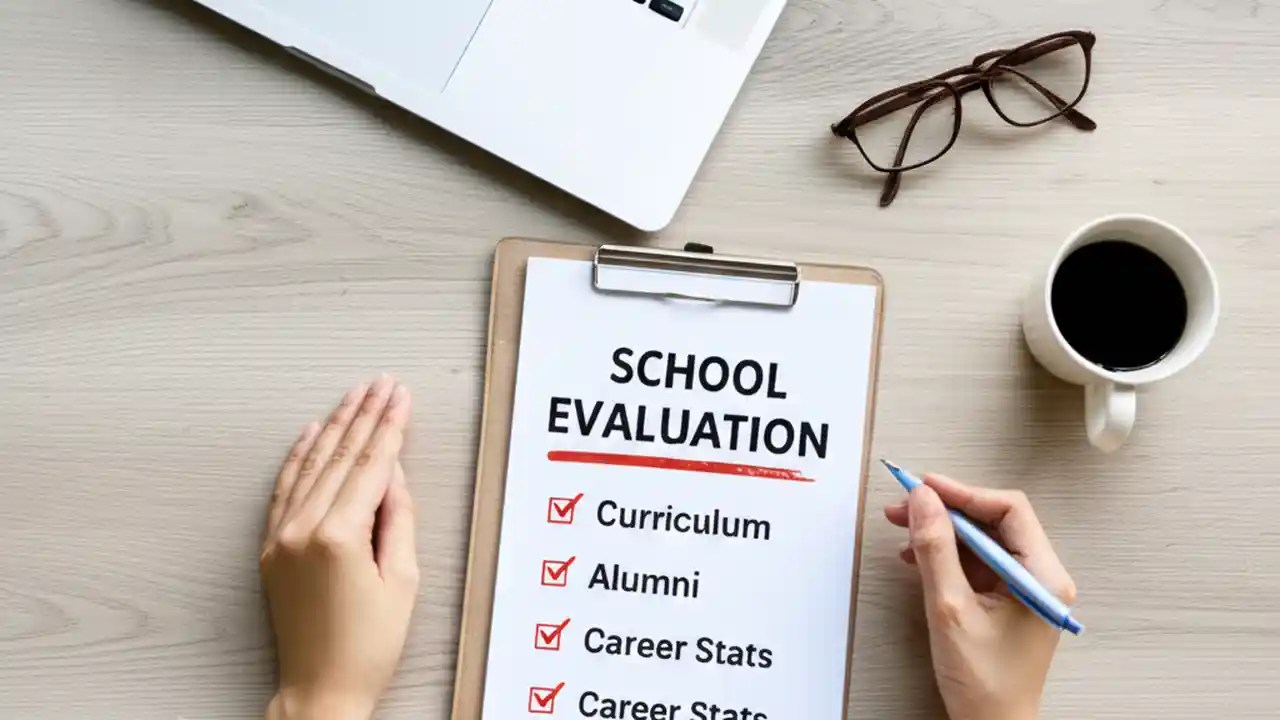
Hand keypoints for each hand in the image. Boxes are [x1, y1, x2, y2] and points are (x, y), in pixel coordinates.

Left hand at [260, 375, 418, 719]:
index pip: (371, 465)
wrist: (320, 688)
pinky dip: (298, 457)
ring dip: (335, 425)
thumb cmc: (368, 645)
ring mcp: (281, 537)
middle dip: (364, 414)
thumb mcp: (402, 580)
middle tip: (382, 384)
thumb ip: (398, 519)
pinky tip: (310, 433)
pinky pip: (285, 488)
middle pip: (340, 456)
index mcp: (340, 536)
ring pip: (311, 465)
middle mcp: (303, 529)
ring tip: (354, 395)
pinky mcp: (271, 548)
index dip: (389, 427)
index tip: (400, 397)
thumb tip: (393, 474)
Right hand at [884, 474, 1075, 719]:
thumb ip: (935, 549)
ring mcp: (1024, 587)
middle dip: (947, 509)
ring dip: (942, 530)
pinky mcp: (1006, 598)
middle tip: (904, 505)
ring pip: (982, 539)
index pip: (1009, 510)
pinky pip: (977, 561)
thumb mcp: (950, 609)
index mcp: (1042, 577)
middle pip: (994, 520)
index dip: (964, 492)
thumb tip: (922, 500)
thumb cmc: (984, 682)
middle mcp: (1040, 576)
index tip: (925, 486)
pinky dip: (946, 553)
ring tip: (902, 528)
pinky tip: (916, 556)